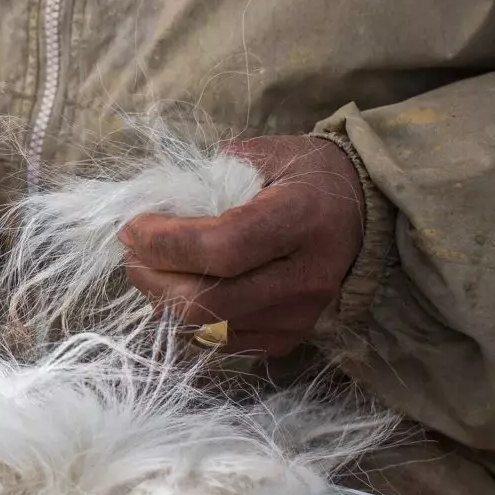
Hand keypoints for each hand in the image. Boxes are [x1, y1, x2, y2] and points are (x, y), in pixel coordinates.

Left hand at [118, 135, 363, 356]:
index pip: (221, 246)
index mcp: (301, 218)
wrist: (364, 209)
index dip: (165, 242)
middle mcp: (305, 276)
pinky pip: (225, 340)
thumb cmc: (305, 173)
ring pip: (210, 327)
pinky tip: (177, 290)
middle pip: (210, 299)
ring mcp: (301, 314)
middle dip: (153, 278)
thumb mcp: (262, 155)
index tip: (132, 226)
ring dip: (163, 300)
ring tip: (147, 269)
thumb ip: (209, 177)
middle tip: (130, 253)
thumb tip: (154, 206)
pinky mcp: (293, 337)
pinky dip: (189, 318)